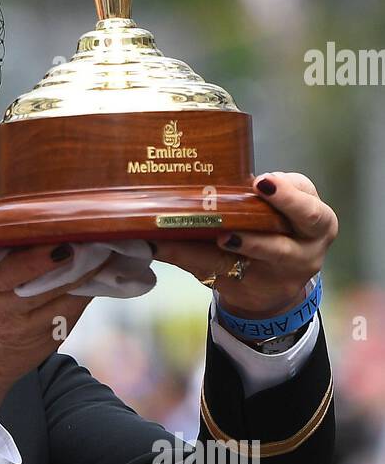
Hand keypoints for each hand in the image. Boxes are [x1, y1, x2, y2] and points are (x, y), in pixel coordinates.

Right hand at [0, 243, 147, 427]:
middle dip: (76, 261)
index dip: (39, 257)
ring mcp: (34, 329)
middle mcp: (10, 314)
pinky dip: (87, 290)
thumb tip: (23, 224)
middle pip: (51, 284)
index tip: (60, 240)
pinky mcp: (52, 339)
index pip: (14, 271)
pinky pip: (75, 309)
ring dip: (91, 273)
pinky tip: (96, 272)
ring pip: (70, 297)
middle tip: (95, 237)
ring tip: (104, 249)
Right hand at [151, 172, 337, 322]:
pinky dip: (283, 180)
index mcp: (290, 267)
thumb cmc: (244, 279)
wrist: (275, 283)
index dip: (252, 243)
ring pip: (309, 199)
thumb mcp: (220, 276)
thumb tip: (147, 241)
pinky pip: (302, 185)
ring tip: (257, 181)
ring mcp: (317, 222)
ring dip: (285, 187)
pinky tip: (259, 180)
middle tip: (259, 186)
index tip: (225, 237)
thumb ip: (190, 257)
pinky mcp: (311, 201)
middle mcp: (311, 245)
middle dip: (288, 201)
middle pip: (311, 219)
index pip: (276, 252)